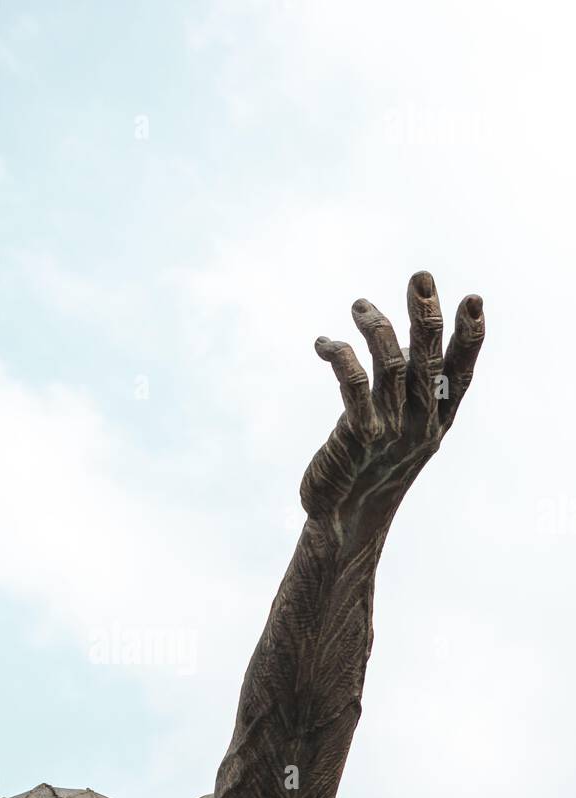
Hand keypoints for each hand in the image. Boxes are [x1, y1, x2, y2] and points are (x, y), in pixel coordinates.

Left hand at [300, 271, 484, 537]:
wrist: (344, 518)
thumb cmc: (371, 466)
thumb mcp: (401, 430)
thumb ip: (408, 390)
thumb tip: (407, 341)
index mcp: (437, 420)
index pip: (460, 374)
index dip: (469, 338)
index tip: (473, 300)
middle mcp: (420, 424)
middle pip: (429, 361)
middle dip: (426, 316)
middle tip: (420, 279)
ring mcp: (391, 430)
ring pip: (390, 365)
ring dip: (375, 328)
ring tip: (360, 306)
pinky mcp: (358, 435)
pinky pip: (354, 384)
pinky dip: (341, 356)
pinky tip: (325, 344)